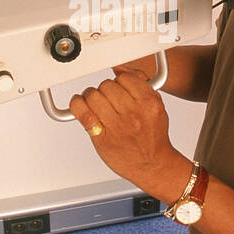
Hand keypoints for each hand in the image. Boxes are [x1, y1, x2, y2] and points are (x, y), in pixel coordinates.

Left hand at [68, 66, 191, 202]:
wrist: (152, 164)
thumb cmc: (152, 137)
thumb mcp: (155, 105)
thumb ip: (140, 83)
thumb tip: (119, 68)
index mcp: (149, 103)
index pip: (124, 78)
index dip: (118, 81)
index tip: (117, 88)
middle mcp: (133, 114)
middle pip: (107, 85)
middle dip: (104, 90)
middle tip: (106, 99)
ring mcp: (117, 127)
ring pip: (93, 96)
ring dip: (91, 97)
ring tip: (96, 105)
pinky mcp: (102, 138)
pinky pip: (82, 112)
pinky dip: (77, 105)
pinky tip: (80, 106)